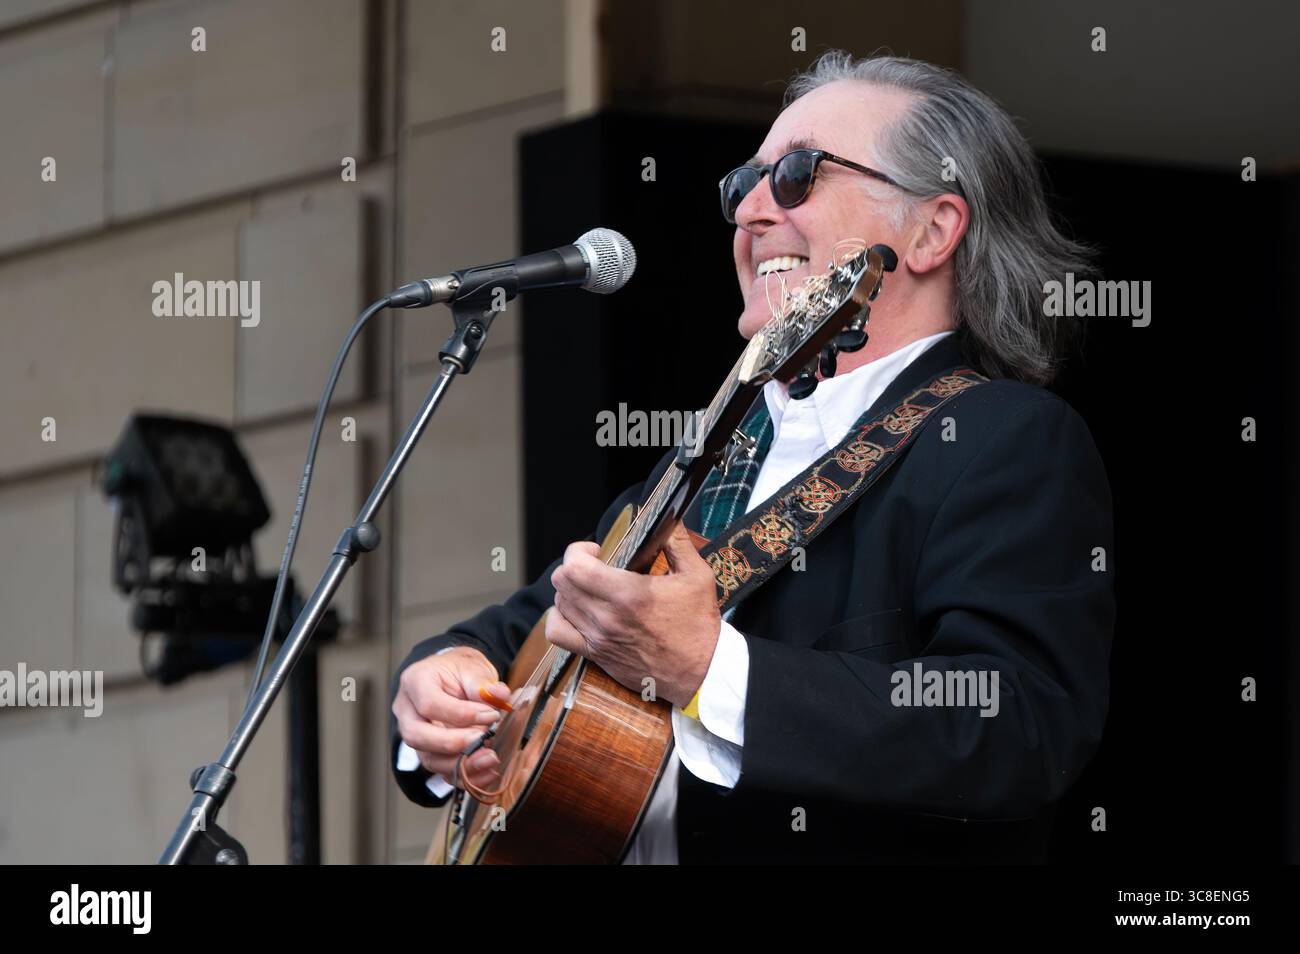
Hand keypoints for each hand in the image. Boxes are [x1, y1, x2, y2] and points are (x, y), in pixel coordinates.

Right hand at [392, 646, 510, 790]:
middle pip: (417, 735)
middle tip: (483, 740)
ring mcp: (415, 734)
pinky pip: (441, 771)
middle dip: (452, 743)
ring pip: (427, 758)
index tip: (491, 715)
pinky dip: (465, 775)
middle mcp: (407, 711)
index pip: (429, 704)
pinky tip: (488, 772)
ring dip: (461, 764)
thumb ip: (483, 683)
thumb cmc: (458, 671)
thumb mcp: (471, 667)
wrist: (453, 678)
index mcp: (415, 682)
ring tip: (490, 758)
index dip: (461, 714)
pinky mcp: (428, 752)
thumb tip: (499, 694)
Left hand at [545, 522, 720, 707]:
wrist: (701, 673)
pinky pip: (558, 634)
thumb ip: (678, 542)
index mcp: (630, 595)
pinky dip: (559, 618)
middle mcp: (608, 618)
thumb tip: (667, 517)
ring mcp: (599, 639)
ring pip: (559, 604)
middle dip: (574, 566)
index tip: (598, 551)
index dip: (578, 551)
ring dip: (569, 590)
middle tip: (595, 567)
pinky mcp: (596, 656)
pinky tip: (575, 612)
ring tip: (589, 588)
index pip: (575, 567)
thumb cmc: (699, 625)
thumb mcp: (698, 576)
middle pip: (562, 582)